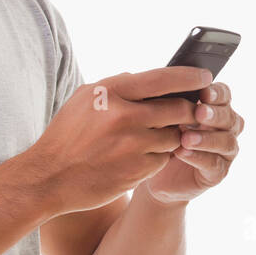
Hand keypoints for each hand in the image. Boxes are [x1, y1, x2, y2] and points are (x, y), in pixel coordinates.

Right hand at [25, 66, 211, 216]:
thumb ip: (119, 85)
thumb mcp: (86, 98)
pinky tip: (143, 155)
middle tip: (191, 109)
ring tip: (156, 135)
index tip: (205, 76)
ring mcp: (133, 145)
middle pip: (179, 108)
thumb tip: (152, 79)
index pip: (164, 78)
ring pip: (175, 135)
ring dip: (173, 135)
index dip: (190, 76)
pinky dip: (160, 155)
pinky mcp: (138, 170)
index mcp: (112, 92)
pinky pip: (164, 158)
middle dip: (188, 109)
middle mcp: (125, 116)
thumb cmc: (68, 134)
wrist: (50, 178)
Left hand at [143, 82, 244, 205]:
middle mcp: (226, 128)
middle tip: (199, 112)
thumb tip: (167, 84)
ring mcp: (225, 151)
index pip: (224, 95)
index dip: (217, 93)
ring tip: (186, 138)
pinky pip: (213, 164)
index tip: (203, 92)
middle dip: (215, 114)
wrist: (154, 173)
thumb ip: (171, 101)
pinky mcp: (218, 173)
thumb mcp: (164, 116)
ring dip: (207, 138)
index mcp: (216, 108)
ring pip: (226, 142)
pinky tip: (182, 152)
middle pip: (229, 118)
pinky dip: (198, 157)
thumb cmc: (161, 136)